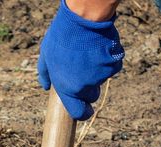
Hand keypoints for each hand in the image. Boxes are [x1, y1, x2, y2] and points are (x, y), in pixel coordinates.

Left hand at [37, 0, 124, 120]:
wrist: (82, 19)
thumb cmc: (61, 37)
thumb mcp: (46, 56)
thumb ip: (46, 75)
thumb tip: (46, 87)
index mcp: (68, 89)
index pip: (79, 112)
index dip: (82, 112)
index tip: (84, 110)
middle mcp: (85, 86)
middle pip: (91, 96)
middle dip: (89, 87)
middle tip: (82, 69)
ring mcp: (101, 76)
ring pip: (102, 79)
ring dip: (97, 70)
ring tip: (88, 51)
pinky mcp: (114, 64)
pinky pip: (112, 66)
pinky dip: (108, 59)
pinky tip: (100, 47)